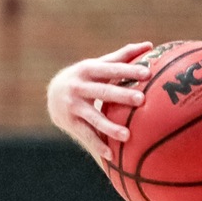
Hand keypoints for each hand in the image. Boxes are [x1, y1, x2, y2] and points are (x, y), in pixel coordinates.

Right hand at [46, 41, 152, 157]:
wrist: (52, 94)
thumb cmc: (86, 77)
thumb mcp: (99, 65)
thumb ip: (122, 57)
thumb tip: (150, 45)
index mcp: (90, 69)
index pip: (112, 68)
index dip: (128, 70)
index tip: (147, 73)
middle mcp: (79, 86)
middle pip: (103, 91)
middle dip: (122, 95)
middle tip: (141, 100)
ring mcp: (73, 105)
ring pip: (93, 117)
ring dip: (110, 127)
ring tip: (127, 136)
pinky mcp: (70, 122)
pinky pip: (85, 135)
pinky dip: (98, 145)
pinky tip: (111, 156)